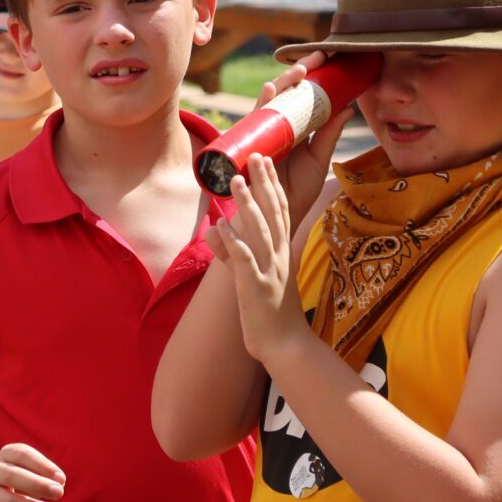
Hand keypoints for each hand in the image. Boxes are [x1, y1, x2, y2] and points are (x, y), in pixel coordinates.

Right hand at [0, 443, 64, 501]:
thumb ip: (44, 475)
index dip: (43, 465)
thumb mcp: (28, 470)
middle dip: (38, 485)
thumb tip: (59, 483)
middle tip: (59, 493)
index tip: (61, 479)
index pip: (22, 454)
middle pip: (12, 476)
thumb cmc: (17, 482)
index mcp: (5, 455)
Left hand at [215, 154, 314, 363]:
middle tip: (256, 154)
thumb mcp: (251, 276)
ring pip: (259, 232)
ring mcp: (269, 272)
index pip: (280, 210)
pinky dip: (233, 243)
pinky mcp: (256, 289)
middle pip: (273, 213)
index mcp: (281, 252)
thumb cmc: (269, 311)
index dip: (272, 183)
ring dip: (247, 206)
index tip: (265, 158)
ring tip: (236, 181)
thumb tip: (216, 230)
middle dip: (264, 183)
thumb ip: (232, 253)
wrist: (285, 346)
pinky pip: (244, 262)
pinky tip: (221, 227)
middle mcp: (278, 257)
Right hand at [243, 52, 351, 233]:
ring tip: (299, 71)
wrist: (277, 217)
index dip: (313, 78)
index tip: (330, 59)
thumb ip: (330, 135)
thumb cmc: (296, 191)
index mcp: (294, 128)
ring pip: (269, 101)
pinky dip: (261, 104)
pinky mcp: (250, 146)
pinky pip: (252, 121)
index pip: (302, 96)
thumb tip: (348, 107)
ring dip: (283, 83)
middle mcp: (276, 128)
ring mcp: (261, 135)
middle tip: (317, 58)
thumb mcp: (319, 159)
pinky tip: (270, 91)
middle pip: (285, 94)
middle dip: (298, 74)